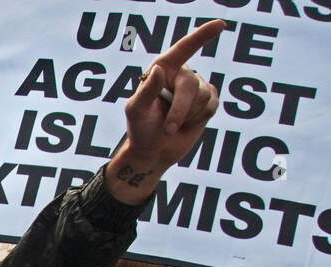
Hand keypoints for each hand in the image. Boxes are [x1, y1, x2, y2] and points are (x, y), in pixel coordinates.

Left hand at [117, 21, 224, 174]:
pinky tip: (186, 123)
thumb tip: (159, 69)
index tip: (220, 25)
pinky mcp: (208, 101)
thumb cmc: (140, 129)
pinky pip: (211, 106)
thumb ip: (146, 91)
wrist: (153, 152)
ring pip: (202, 97)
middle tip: (168, 128)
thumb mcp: (136, 111)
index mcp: (162, 69)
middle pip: (190, 85)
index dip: (202, 36)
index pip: (183, 49)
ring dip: (186, 116)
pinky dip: (197, 119)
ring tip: (173, 124)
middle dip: (179, 110)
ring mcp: (196, 87)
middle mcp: (180, 75)